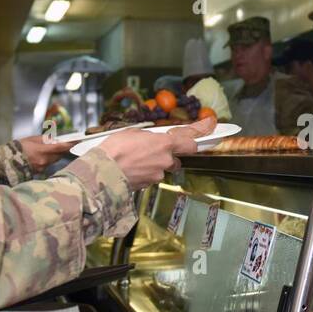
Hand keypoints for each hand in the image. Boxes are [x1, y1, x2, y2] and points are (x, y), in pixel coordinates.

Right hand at [18, 135, 73, 173]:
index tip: (77, 141)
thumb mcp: (31, 139)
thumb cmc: (17, 148)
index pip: (61, 147)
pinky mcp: (39, 171)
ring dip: (55, 154)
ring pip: (54, 160)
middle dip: (63, 149)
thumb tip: (55, 140)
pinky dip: (48, 159)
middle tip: (66, 143)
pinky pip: (48, 164)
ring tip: (49, 148)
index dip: (70, 144)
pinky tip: (42, 156)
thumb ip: (45, 140)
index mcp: (42, 151)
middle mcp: (44, 160)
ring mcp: (42, 167)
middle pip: (60, 155)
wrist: (6, 161)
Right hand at [97, 117, 212, 189]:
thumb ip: (148, 136)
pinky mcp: (149, 185)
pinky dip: (145, 173)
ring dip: (154, 165)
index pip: (190, 141)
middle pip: (176, 158)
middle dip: (168, 155)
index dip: (200, 134)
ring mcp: (158, 174)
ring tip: (135, 160)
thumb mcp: (132, 133)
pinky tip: (131, 169)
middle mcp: (165, 160)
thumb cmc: (114, 150)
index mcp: (164, 143)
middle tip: (152, 151)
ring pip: (162, 169)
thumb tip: (151, 139)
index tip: (210, 126)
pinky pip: (151, 177)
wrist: (102, 172)